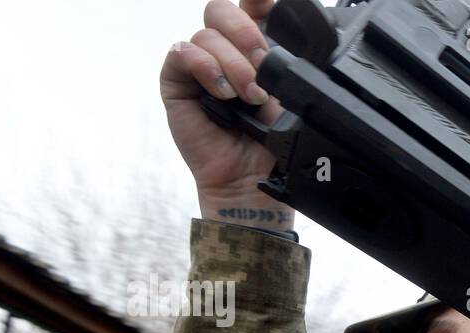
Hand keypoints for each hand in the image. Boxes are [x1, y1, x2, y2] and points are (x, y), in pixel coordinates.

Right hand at [159, 0, 293, 225]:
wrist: (253, 179)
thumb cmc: (274, 144)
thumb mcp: (292, 98)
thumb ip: (289, 61)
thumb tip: (286, 27)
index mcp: (256, 50)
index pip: (253, 7)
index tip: (268, 0)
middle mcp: (226, 53)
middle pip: (223, 11)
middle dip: (246, 32)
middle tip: (264, 63)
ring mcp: (200, 66)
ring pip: (207, 34)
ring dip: (232, 64)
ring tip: (250, 98)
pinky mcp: (177, 82)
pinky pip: (181, 52)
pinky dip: (205, 67)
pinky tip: (222, 92)